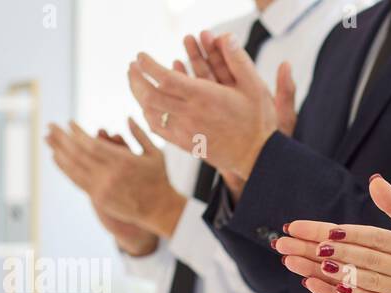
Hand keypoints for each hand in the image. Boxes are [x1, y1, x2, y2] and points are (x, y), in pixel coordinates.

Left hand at [46, 119, 184, 238]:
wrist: (160, 210)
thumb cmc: (159, 179)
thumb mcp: (155, 153)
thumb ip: (140, 134)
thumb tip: (127, 117)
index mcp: (123, 162)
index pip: (91, 144)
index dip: (77, 133)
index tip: (69, 122)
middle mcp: (110, 175)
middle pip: (77, 154)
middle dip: (61, 138)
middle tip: (50, 125)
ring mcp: (103, 188)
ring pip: (73, 167)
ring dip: (58, 151)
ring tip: (47, 139)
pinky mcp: (99, 198)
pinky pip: (76, 180)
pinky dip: (64, 168)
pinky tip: (56, 158)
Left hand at [129, 32, 276, 179]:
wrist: (258, 156)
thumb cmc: (258, 120)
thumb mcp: (254, 86)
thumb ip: (239, 60)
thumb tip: (226, 37)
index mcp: (205, 98)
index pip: (165, 79)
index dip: (148, 65)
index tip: (141, 56)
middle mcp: (191, 115)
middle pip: (150, 96)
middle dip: (136, 79)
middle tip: (132, 67)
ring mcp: (186, 132)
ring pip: (151, 113)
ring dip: (139, 96)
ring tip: (136, 83)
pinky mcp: (186, 144)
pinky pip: (158, 129)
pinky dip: (148, 114)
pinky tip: (148, 105)